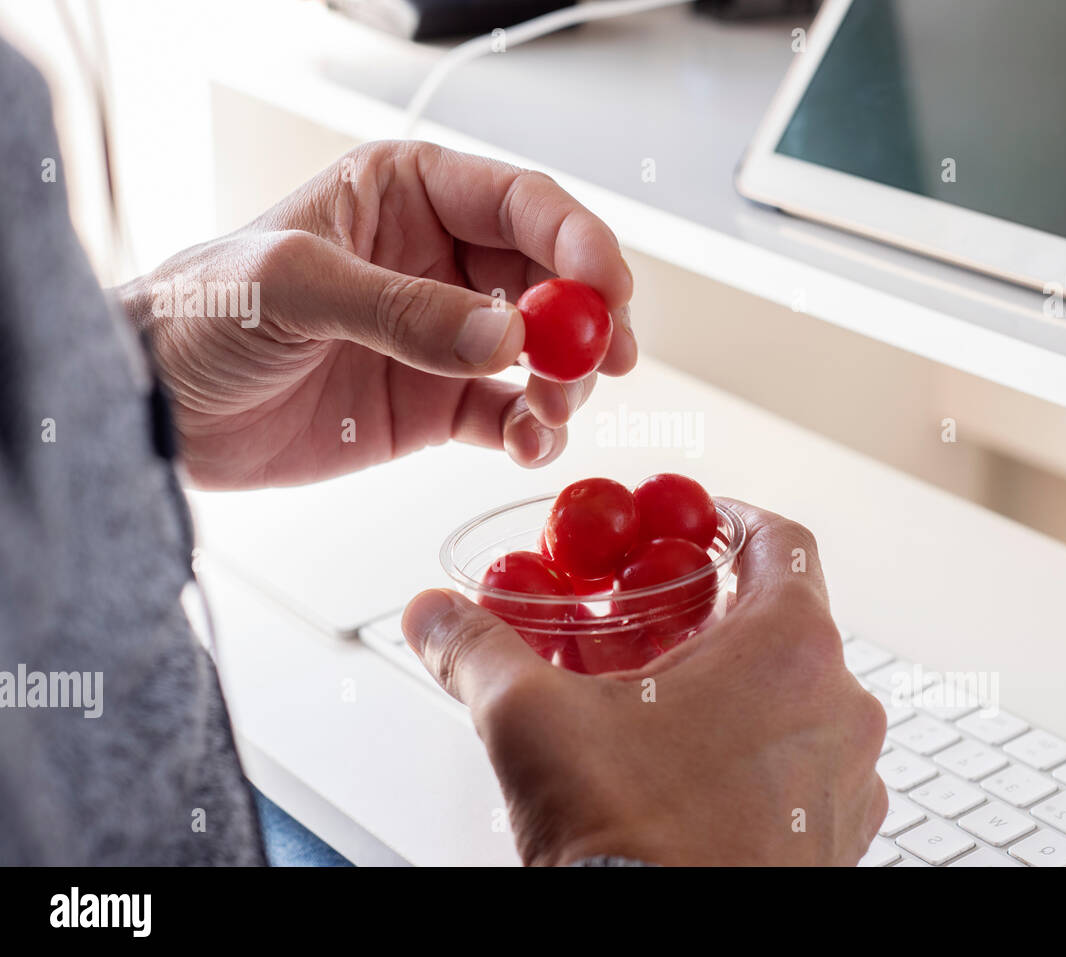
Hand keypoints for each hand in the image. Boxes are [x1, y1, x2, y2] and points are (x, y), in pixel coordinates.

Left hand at [116, 140, 634, 488]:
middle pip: (551, 278)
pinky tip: (529, 443)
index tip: (608, 288)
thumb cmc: (200, 312)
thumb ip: (401, 308)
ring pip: (543, 350)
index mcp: (406, 195)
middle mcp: (438, 260)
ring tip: (549, 412)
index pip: (520, 202)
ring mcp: (444, 336)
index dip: (578, 240)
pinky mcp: (437, 404)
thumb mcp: (293, 286)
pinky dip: (533, 431)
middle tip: (608, 359)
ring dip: (565, 382)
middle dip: (588, 319)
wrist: (158, 408)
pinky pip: (509, 413)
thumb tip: (505, 339)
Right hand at [401, 501, 888, 865]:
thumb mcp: (533, 724)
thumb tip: (435, 615)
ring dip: (743, 687)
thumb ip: (478, 652)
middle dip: (719, 615)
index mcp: (791, 649)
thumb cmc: (632, 844)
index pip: (782, 539)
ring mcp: (850, 777)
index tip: (698, 526)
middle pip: (786, 620)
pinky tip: (696, 773)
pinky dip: (763, 752)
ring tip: (669, 706)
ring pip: (801, 697)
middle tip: (660, 624)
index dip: (733, 520)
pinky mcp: (837, 838)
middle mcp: (841, 706)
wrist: (667, 952)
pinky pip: (808, 765)